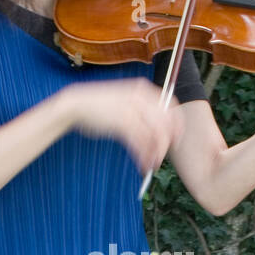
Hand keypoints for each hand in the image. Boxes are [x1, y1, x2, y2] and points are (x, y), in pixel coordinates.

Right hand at [63, 77, 184, 175]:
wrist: (76, 104)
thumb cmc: (101, 105)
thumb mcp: (126, 100)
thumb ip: (143, 110)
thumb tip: (161, 130)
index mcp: (143, 89)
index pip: (171, 106)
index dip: (177, 125)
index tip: (176, 139)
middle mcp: (140, 97)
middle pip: (166, 123)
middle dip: (166, 143)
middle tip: (162, 156)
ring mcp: (131, 109)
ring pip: (154, 135)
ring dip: (155, 153)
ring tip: (152, 164)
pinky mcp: (121, 121)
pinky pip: (139, 142)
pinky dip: (143, 156)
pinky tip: (142, 164)